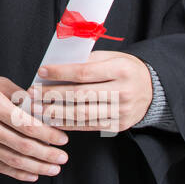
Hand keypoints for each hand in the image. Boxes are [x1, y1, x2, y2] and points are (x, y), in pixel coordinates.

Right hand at [0, 74, 69, 181]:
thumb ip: (21, 96)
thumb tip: (44, 109)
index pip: (27, 124)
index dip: (48, 134)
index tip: (62, 139)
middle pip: (23, 146)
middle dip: (47, 154)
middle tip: (63, 157)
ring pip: (13, 160)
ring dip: (37, 167)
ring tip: (53, 169)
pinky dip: (18, 173)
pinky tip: (32, 174)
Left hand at [34, 50, 152, 132]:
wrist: (152, 89)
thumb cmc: (125, 69)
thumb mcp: (111, 57)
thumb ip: (86, 61)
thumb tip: (55, 66)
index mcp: (121, 70)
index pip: (84, 72)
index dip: (60, 73)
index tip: (41, 72)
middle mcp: (123, 92)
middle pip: (81, 95)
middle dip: (53, 95)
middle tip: (32, 93)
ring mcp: (121, 112)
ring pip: (82, 114)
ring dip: (55, 112)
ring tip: (37, 108)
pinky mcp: (118, 126)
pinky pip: (88, 126)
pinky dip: (67, 123)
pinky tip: (52, 119)